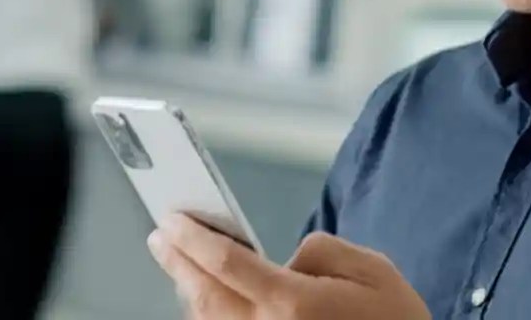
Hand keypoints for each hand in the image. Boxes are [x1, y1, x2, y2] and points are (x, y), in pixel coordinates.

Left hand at [148, 214, 430, 319]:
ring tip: (179, 261)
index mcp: (293, 305)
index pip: (226, 264)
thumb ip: (319, 251)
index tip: (171, 219)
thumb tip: (282, 262)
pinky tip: (207, 297)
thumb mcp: (370, 267)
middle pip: (204, 296)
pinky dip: (209, 315)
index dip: (193, 238)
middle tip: (160, 236)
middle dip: (178, 262)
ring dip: (189, 289)